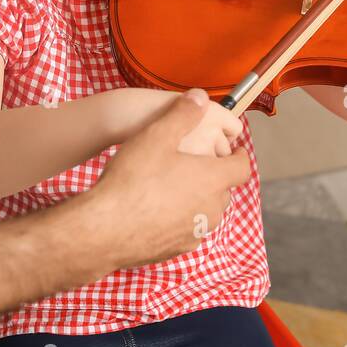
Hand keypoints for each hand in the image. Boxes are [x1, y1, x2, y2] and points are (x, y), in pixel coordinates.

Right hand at [89, 89, 251, 269]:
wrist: (104, 230)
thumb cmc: (133, 179)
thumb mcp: (157, 136)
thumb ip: (182, 114)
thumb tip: (201, 96)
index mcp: (213, 180)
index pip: (242, 168)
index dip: (239, 156)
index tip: (234, 150)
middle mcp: (211, 209)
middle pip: (224, 190)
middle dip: (215, 177)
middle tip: (197, 165)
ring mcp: (196, 232)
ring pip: (206, 212)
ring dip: (198, 199)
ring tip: (176, 187)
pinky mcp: (178, 250)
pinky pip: (189, 230)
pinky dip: (182, 219)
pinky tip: (159, 210)